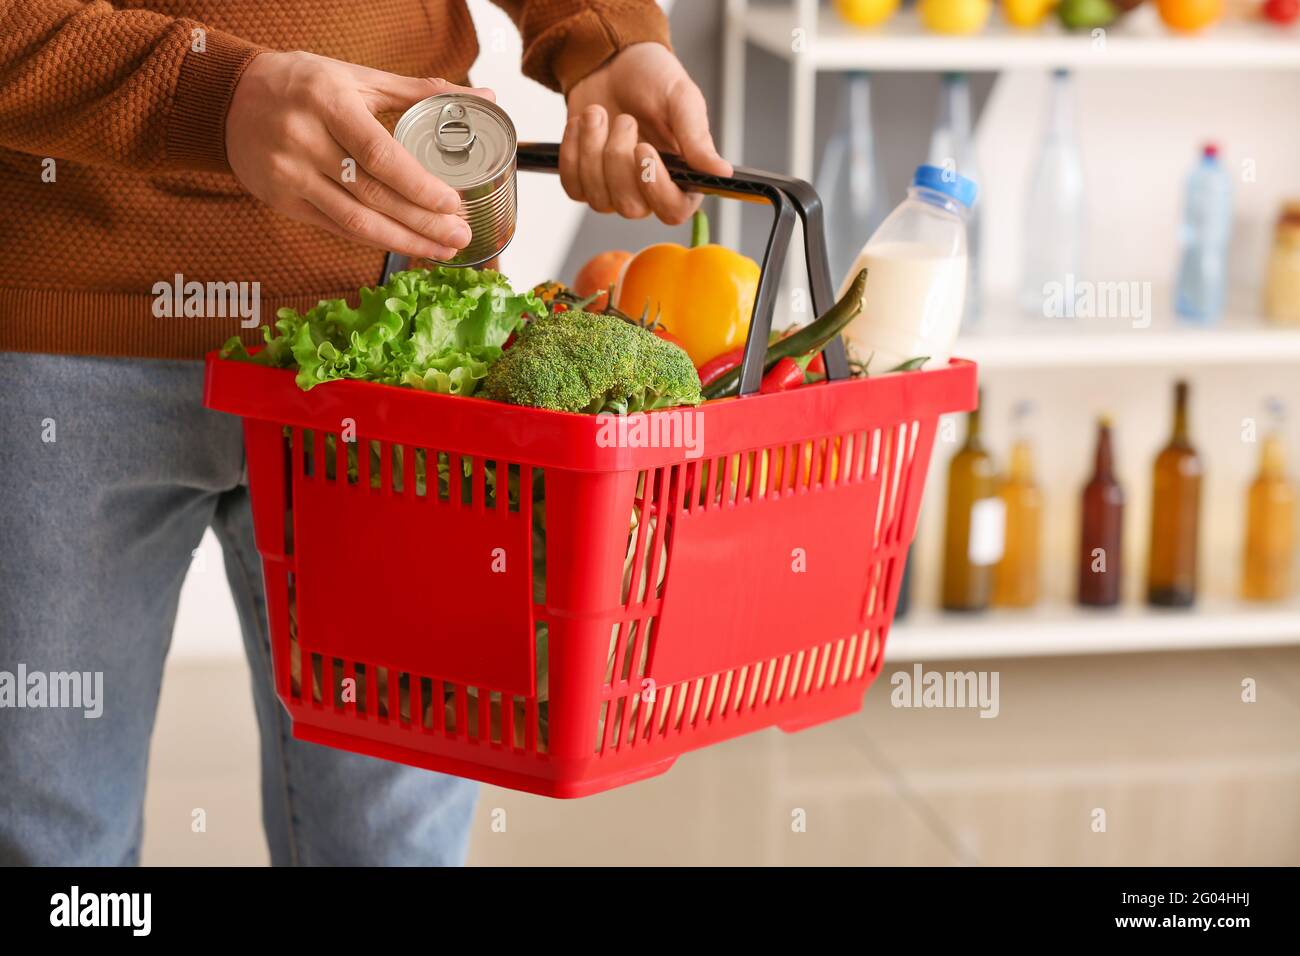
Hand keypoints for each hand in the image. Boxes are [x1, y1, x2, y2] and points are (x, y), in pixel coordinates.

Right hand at [226, 51, 494, 259]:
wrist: (230, 98)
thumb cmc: (304, 84)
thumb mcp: (358, 78)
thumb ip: (420, 92)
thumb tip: (482, 98)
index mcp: (327, 102)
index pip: (379, 154)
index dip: (419, 185)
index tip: (453, 202)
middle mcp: (304, 140)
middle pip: (373, 194)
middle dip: (423, 221)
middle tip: (460, 235)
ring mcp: (290, 175)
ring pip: (356, 220)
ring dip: (405, 241)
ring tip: (443, 249)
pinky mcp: (282, 201)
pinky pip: (337, 228)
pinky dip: (376, 240)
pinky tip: (405, 245)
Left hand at [561, 43, 731, 224]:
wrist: (612, 62)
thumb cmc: (652, 79)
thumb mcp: (681, 99)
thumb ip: (697, 138)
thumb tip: (721, 172)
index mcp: (682, 176)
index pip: (674, 210)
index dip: (655, 187)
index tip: (643, 148)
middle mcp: (649, 190)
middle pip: (631, 207)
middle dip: (618, 159)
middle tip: (624, 119)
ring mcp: (615, 189)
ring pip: (599, 199)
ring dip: (592, 150)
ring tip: (598, 113)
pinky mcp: (585, 181)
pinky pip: (573, 187)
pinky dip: (572, 152)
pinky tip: (581, 124)